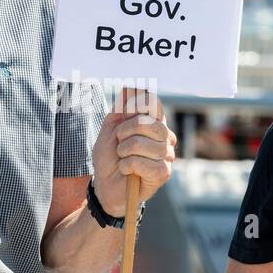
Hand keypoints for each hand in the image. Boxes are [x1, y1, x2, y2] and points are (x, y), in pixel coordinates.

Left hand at [91, 87, 176, 216]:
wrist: (105, 185)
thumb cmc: (110, 157)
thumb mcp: (110, 129)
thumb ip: (121, 109)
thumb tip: (131, 87)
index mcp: (153, 123)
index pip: (154, 104)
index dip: (139, 103)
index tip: (126, 110)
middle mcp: (165, 137)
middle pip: (149, 123)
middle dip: (126, 132)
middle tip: (119, 142)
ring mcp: (167, 155)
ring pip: (145, 144)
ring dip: (124, 151)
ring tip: (121, 158)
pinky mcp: (164, 173)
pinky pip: (144, 163)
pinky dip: (128, 166)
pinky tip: (126, 170)